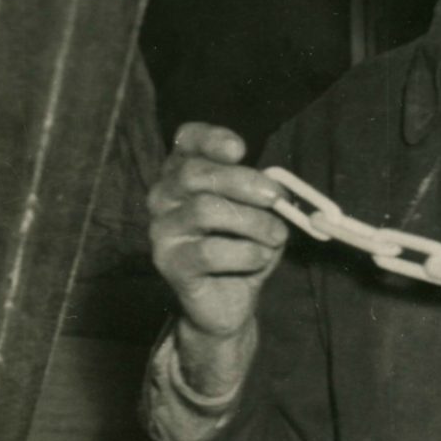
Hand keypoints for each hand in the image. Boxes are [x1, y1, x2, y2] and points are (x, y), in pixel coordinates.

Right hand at [147, 124, 288, 383]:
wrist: (229, 301)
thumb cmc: (243, 247)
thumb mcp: (260, 214)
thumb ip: (264, 195)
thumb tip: (278, 190)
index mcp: (184, 173)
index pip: (186, 141)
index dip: (210, 139)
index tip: (240, 149)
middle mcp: (164, 197)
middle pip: (194, 174)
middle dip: (242, 182)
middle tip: (275, 198)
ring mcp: (162, 230)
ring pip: (205, 210)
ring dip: (252, 222)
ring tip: (276, 236)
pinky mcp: (168, 264)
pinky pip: (209, 251)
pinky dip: (246, 253)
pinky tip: (260, 258)